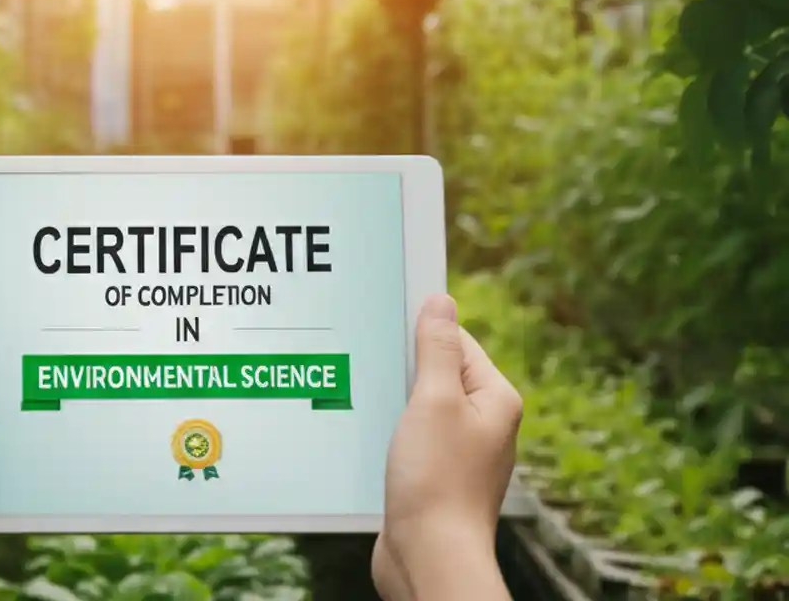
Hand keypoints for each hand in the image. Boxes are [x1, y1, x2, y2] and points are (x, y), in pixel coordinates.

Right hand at [372, 295, 521, 600]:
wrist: (429, 558)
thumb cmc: (436, 480)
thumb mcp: (433, 399)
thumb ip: (436, 348)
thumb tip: (441, 302)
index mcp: (495, 400)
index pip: (458, 342)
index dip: (420, 334)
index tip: (385, 329)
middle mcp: (484, 426)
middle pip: (436, 375)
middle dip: (401, 371)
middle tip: (368, 368)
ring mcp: (460, 455)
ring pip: (419, 409)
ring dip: (391, 405)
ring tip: (366, 405)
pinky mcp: (435, 479)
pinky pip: (410, 440)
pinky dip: (388, 435)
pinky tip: (367, 437)